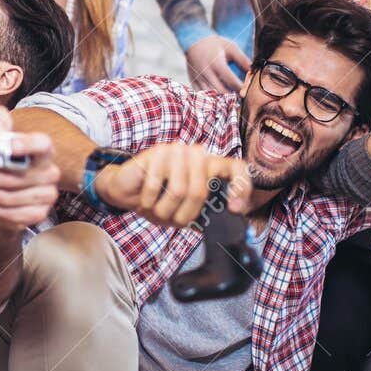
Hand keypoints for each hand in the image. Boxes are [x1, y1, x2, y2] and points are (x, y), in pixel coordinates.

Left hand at [0, 107, 60, 230]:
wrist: (0, 199)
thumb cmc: (0, 170)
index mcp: (42, 151)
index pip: (42, 144)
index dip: (26, 145)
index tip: (9, 146)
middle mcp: (50, 172)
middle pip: (17, 175)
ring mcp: (48, 194)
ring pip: (11, 196)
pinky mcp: (40, 213)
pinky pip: (12, 213)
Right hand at [94, 143, 250, 227]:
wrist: (129, 189)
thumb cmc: (160, 199)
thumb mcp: (185, 211)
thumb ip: (207, 211)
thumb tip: (229, 217)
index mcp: (211, 167)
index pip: (237, 168)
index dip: (240, 187)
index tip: (233, 209)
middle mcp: (198, 155)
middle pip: (201, 191)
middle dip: (183, 214)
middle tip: (172, 219)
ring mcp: (178, 151)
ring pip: (179, 190)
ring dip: (164, 209)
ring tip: (156, 209)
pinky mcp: (158, 152)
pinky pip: (156, 185)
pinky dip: (149, 200)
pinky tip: (146, 199)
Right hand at [185, 35, 251, 93]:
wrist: (194, 41)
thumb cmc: (216, 44)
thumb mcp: (231, 47)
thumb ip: (243, 59)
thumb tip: (253, 72)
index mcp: (217, 63)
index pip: (231, 81)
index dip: (240, 88)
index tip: (246, 92)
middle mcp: (207, 72)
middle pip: (221, 91)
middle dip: (232, 96)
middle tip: (239, 98)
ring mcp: (198, 78)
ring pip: (212, 95)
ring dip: (222, 99)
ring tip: (230, 99)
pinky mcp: (193, 82)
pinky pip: (203, 95)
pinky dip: (211, 98)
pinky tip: (218, 97)